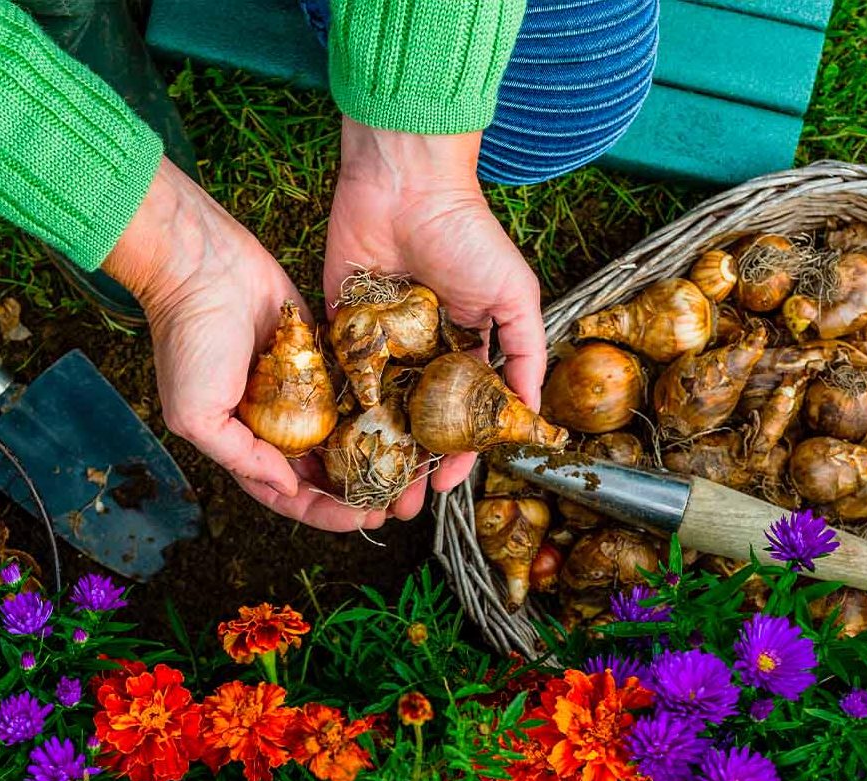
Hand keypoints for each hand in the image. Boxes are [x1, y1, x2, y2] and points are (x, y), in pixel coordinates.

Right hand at [104, 159, 386, 531]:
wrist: (202, 265)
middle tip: (394, 506)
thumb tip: (286, 486)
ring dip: (370, 454)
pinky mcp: (319, 351)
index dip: (322, 512)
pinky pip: (350, 387)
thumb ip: (241, 457)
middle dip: (354, 491)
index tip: (360, 520)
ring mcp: (298, 387)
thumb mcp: (197, 414)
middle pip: (320, 470)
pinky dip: (372, 407)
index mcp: (242, 440)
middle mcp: (274, 420)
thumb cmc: (190, 341)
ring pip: (341, 433)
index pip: (287, 492)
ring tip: (406, 472)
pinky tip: (403, 422)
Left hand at [325, 119, 545, 516]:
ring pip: (375, 412)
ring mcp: (381, 343)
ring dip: (372, 454)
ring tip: (365, 494)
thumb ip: (526, 354)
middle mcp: (422, 351)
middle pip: (413, 423)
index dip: (456, 453)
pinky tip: (335, 453)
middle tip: (400, 508)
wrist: (405, 186)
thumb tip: (531, 415)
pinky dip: (337, 414)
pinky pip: (339, 379)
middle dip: (408, 467)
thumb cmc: (468, 235)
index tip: (446, 488)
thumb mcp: (514, 297)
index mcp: (464, 347)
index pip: (460, 414)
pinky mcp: (342, 329)